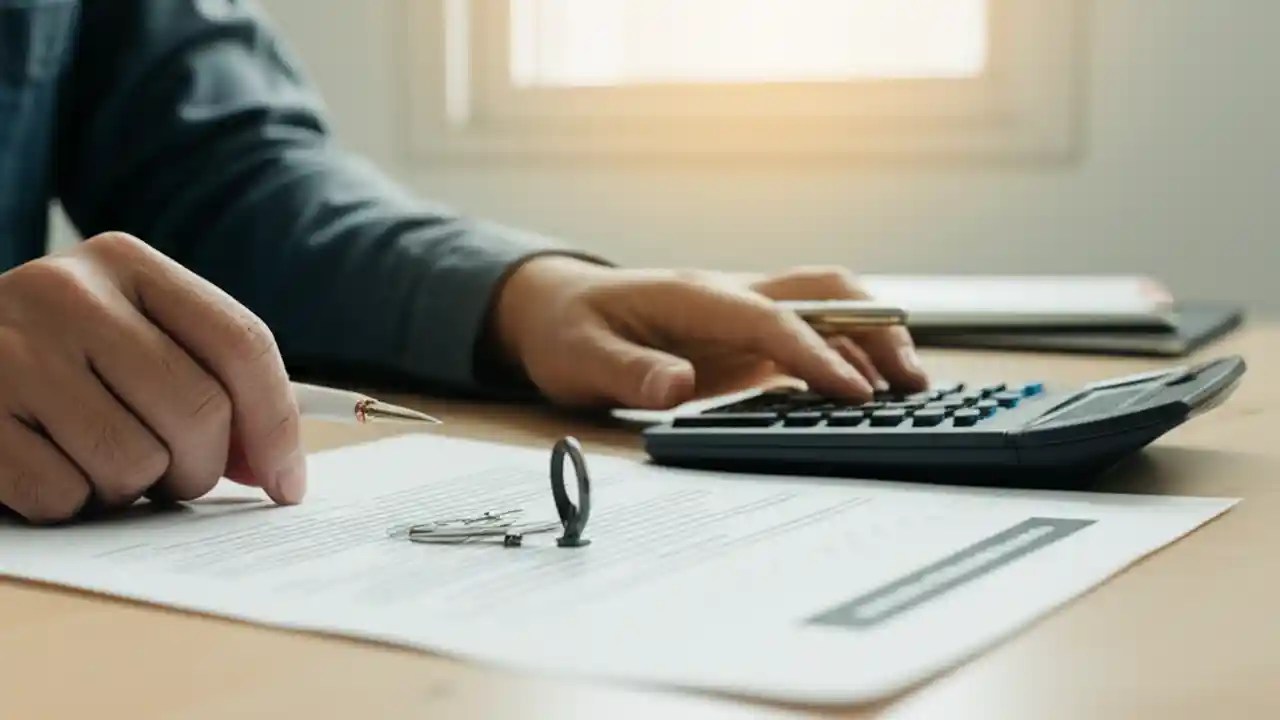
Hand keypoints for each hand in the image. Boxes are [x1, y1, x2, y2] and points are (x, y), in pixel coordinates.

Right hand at [0, 232, 303, 523]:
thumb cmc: (59, 361)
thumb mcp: (131, 339)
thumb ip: (208, 383)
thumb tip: (279, 471)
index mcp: (126, 263)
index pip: (241, 343)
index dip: (278, 424)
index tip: (288, 484)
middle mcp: (66, 292)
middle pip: (198, 409)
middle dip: (201, 467)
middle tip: (175, 476)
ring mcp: (10, 350)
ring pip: (133, 462)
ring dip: (130, 488)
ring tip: (97, 460)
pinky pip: (60, 494)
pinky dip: (66, 502)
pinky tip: (42, 464)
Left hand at [491, 258, 928, 408]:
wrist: (558, 308)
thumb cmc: (569, 329)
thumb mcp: (579, 357)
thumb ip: (627, 371)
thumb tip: (676, 387)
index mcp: (695, 295)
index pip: (771, 319)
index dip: (816, 353)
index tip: (853, 391)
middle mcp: (730, 296)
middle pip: (822, 293)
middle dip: (874, 328)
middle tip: (912, 380)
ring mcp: (742, 315)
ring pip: (826, 310)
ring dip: (872, 341)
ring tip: (910, 390)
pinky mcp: (745, 340)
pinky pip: (808, 340)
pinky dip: (846, 360)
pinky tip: (868, 394)